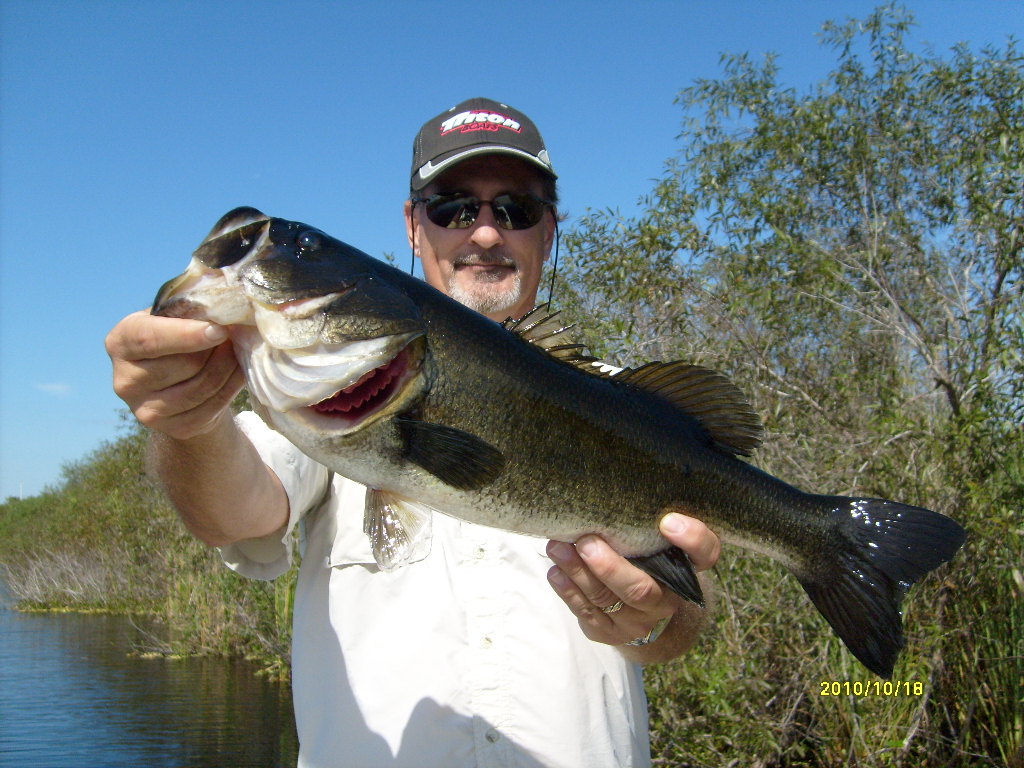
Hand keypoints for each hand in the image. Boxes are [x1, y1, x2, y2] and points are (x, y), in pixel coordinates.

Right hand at [105, 310, 244, 439]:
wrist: (176, 381)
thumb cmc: (175, 336)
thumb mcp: (173, 316)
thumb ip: (189, 311)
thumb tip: (225, 312)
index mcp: (120, 343)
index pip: (150, 338)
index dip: (187, 334)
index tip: (220, 330)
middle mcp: (125, 380)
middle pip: (185, 364)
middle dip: (217, 349)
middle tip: (234, 334)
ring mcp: (146, 409)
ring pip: (202, 387)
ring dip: (229, 366)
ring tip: (237, 349)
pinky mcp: (172, 428)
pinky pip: (212, 406)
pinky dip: (232, 386)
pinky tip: (237, 370)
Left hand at [546, 513, 719, 658]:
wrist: (642, 609)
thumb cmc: (647, 556)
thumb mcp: (656, 538)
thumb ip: (646, 518)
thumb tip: (606, 485)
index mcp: (687, 567)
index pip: (705, 552)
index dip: (691, 538)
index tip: (668, 521)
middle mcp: (668, 599)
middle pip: (641, 589)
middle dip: (610, 567)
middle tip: (586, 541)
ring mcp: (638, 621)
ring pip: (606, 600)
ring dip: (577, 572)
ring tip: (557, 547)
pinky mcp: (611, 632)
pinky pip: (588, 614)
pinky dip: (568, 591)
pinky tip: (555, 572)